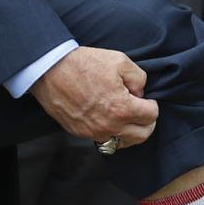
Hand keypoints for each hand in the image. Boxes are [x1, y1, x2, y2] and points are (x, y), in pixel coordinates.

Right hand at [32, 46, 157, 145]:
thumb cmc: (84, 64)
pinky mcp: (80, 133)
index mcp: (122, 108)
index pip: (151, 116)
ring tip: (127, 117)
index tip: (145, 98)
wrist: (51, 70)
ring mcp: (93, 132)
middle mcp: (109, 126)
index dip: (152, 104)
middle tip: (142, 110)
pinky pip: (103, 140)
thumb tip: (140, 92)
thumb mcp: (120, 61)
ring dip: (130, 132)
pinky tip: (109, 118)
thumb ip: (139, 78)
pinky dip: (111, 132)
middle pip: (142, 136)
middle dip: (147, 122)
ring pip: (123, 143)